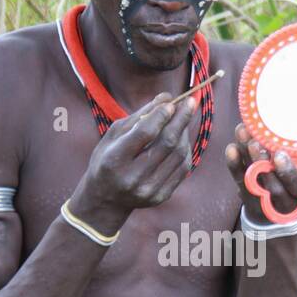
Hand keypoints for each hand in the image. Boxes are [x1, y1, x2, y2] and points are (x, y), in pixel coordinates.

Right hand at [71, 92, 197, 230]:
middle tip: (191, 101)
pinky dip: (185, 149)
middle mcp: (132, 178)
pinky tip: (183, 137)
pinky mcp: (161, 197)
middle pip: (167, 143)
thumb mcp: (114, 135)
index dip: (162, 115)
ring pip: (178, 154)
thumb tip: (167, 97)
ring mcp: (149, 190)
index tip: (173, 100)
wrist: (105, 199)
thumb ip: (140, 115)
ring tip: (184, 117)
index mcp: (115, 160)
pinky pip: (182, 168)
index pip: (145, 133)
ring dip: (185, 132)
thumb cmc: (107, 159)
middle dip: (181, 119)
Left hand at [225, 124, 296, 222]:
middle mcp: (285, 202)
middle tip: (255, 142)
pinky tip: (231, 148)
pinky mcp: (248, 196)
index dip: (289, 172)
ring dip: (246, 157)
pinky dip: (234, 164)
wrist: (277, 211)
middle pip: (274, 186)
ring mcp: (265, 201)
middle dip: (263, 163)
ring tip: (243, 133)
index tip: (279, 154)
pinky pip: (239, 181)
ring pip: (254, 181)